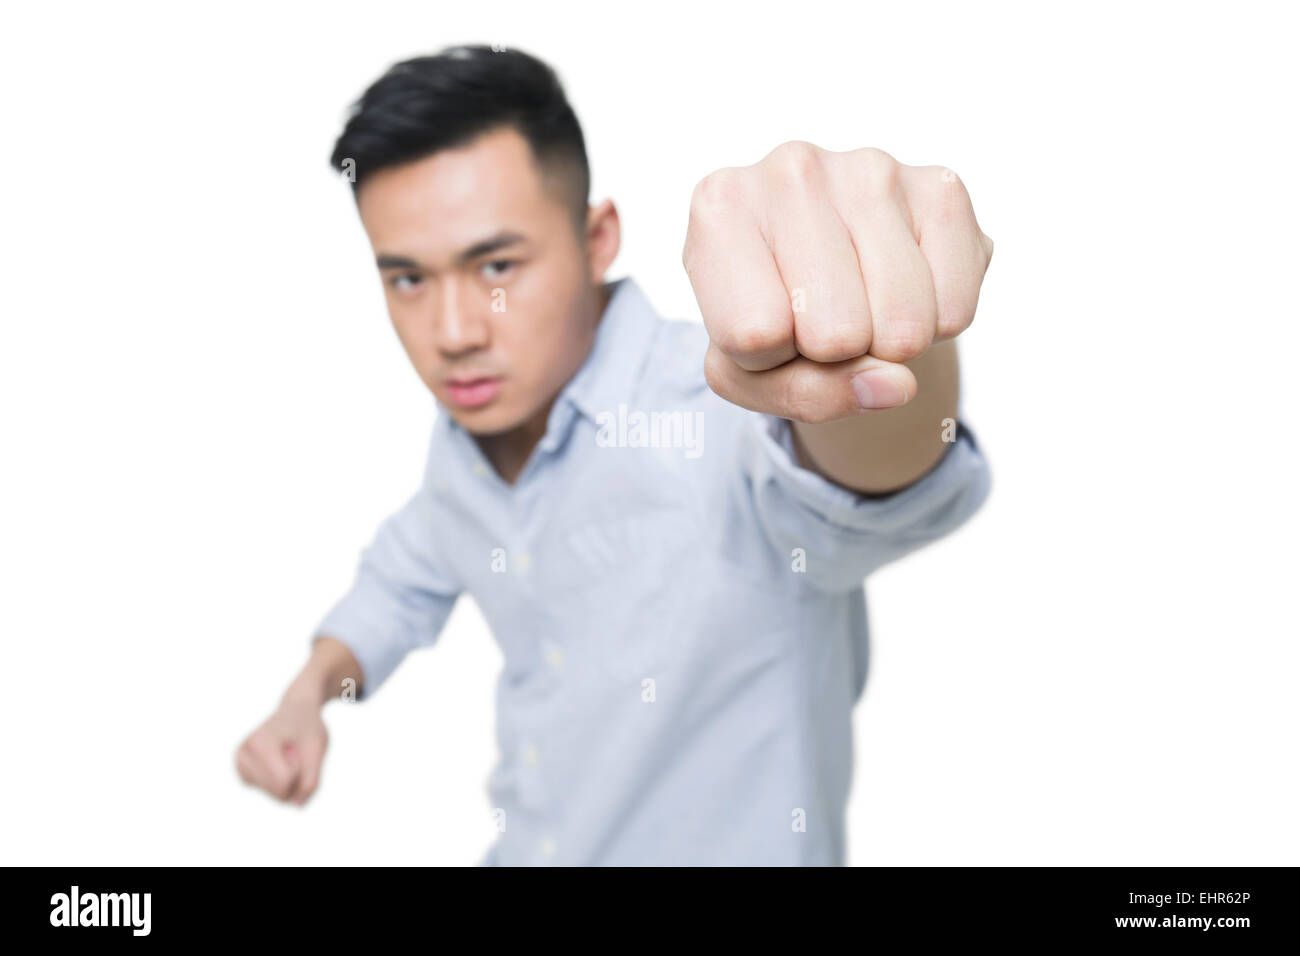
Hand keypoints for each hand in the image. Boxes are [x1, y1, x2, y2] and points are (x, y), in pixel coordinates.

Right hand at [235, 694, 328, 805]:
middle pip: (279, 792)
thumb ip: (311, 780)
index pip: (285, 781)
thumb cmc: (308, 727)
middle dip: (297, 777)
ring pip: (277, 796)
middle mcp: (243, 753)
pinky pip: (274, 793)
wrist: (296, 710)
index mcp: (258, 742)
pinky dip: (283, 782)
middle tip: (295, 751)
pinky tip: (281, 761)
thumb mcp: (318, 748)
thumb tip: (298, 806)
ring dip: (291, 780)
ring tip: (288, 754)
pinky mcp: (244, 774)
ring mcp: (240, 765)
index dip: (302, 769)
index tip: (299, 746)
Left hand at [682, 142, 992, 422]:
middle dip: (835, 354)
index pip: (755, 336)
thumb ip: (806, 396)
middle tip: (822, 317)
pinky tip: (906, 285)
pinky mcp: (941, 188)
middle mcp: (791, 168)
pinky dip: (936, 325)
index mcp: (720, 206)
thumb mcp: (750, 374)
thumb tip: (898, 385)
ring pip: (901, 327)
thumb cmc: (772, 317)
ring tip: (863, 303)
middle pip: (835, 335)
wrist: (832, 269)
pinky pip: (954, 311)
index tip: (766, 325)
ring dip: (889, 344)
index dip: (769, 359)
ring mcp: (872, 169)